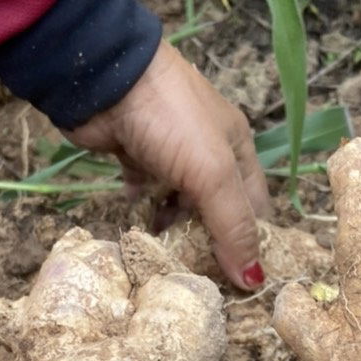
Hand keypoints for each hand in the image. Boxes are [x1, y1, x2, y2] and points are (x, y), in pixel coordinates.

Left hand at [67, 40, 270, 290]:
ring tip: (166, 254)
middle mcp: (208, 150)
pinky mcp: (135, 153)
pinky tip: (138, 223)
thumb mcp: (212, 173)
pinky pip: (147, 190)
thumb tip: (254, 280)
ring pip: (180, 203)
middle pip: (216, 208)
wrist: (104, 77)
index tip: (241, 283)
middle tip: (198, 277)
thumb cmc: (171, 120)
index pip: (256, 206)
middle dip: (209, 241)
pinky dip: (144, 208)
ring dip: (174, 228)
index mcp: (237, 147)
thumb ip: (233, 226)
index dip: (252, 243)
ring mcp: (170, 152)